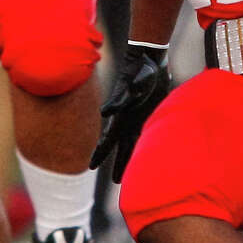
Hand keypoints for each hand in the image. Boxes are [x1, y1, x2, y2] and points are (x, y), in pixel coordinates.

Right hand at [91, 43, 170, 180]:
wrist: (149, 59)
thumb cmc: (140, 70)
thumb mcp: (132, 84)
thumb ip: (120, 99)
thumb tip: (105, 113)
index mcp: (122, 115)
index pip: (109, 139)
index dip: (100, 153)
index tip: (91, 167)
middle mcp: (128, 118)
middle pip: (122, 145)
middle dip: (119, 163)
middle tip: (117, 182)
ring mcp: (140, 116)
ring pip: (135, 142)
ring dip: (133, 158)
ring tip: (131, 174)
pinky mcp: (151, 112)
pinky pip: (148, 132)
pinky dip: (146, 144)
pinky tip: (147, 155)